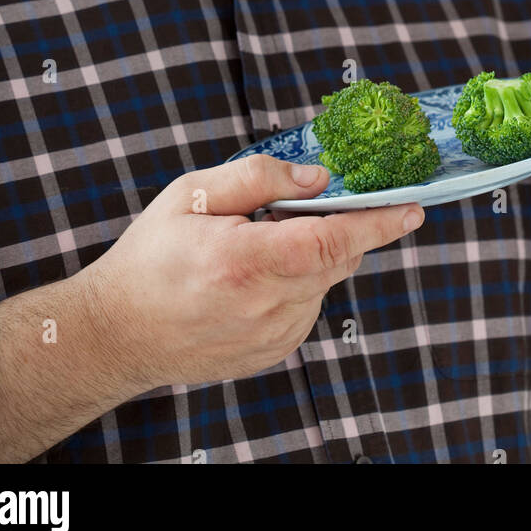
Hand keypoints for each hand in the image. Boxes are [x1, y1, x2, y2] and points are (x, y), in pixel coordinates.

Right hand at [80, 154, 423, 393]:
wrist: (118, 331)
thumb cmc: (151, 255)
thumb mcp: (193, 194)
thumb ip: (259, 178)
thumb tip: (317, 178)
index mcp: (244, 262)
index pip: (331, 240)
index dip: (377, 223)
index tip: (412, 207)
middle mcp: (264, 306)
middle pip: (336, 258)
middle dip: (338, 226)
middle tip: (301, 206)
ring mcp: (271, 337)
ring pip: (325, 282)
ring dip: (313, 254)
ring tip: (257, 244)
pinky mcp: (271, 352)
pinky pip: (308, 306)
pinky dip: (299, 282)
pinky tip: (254, 275)